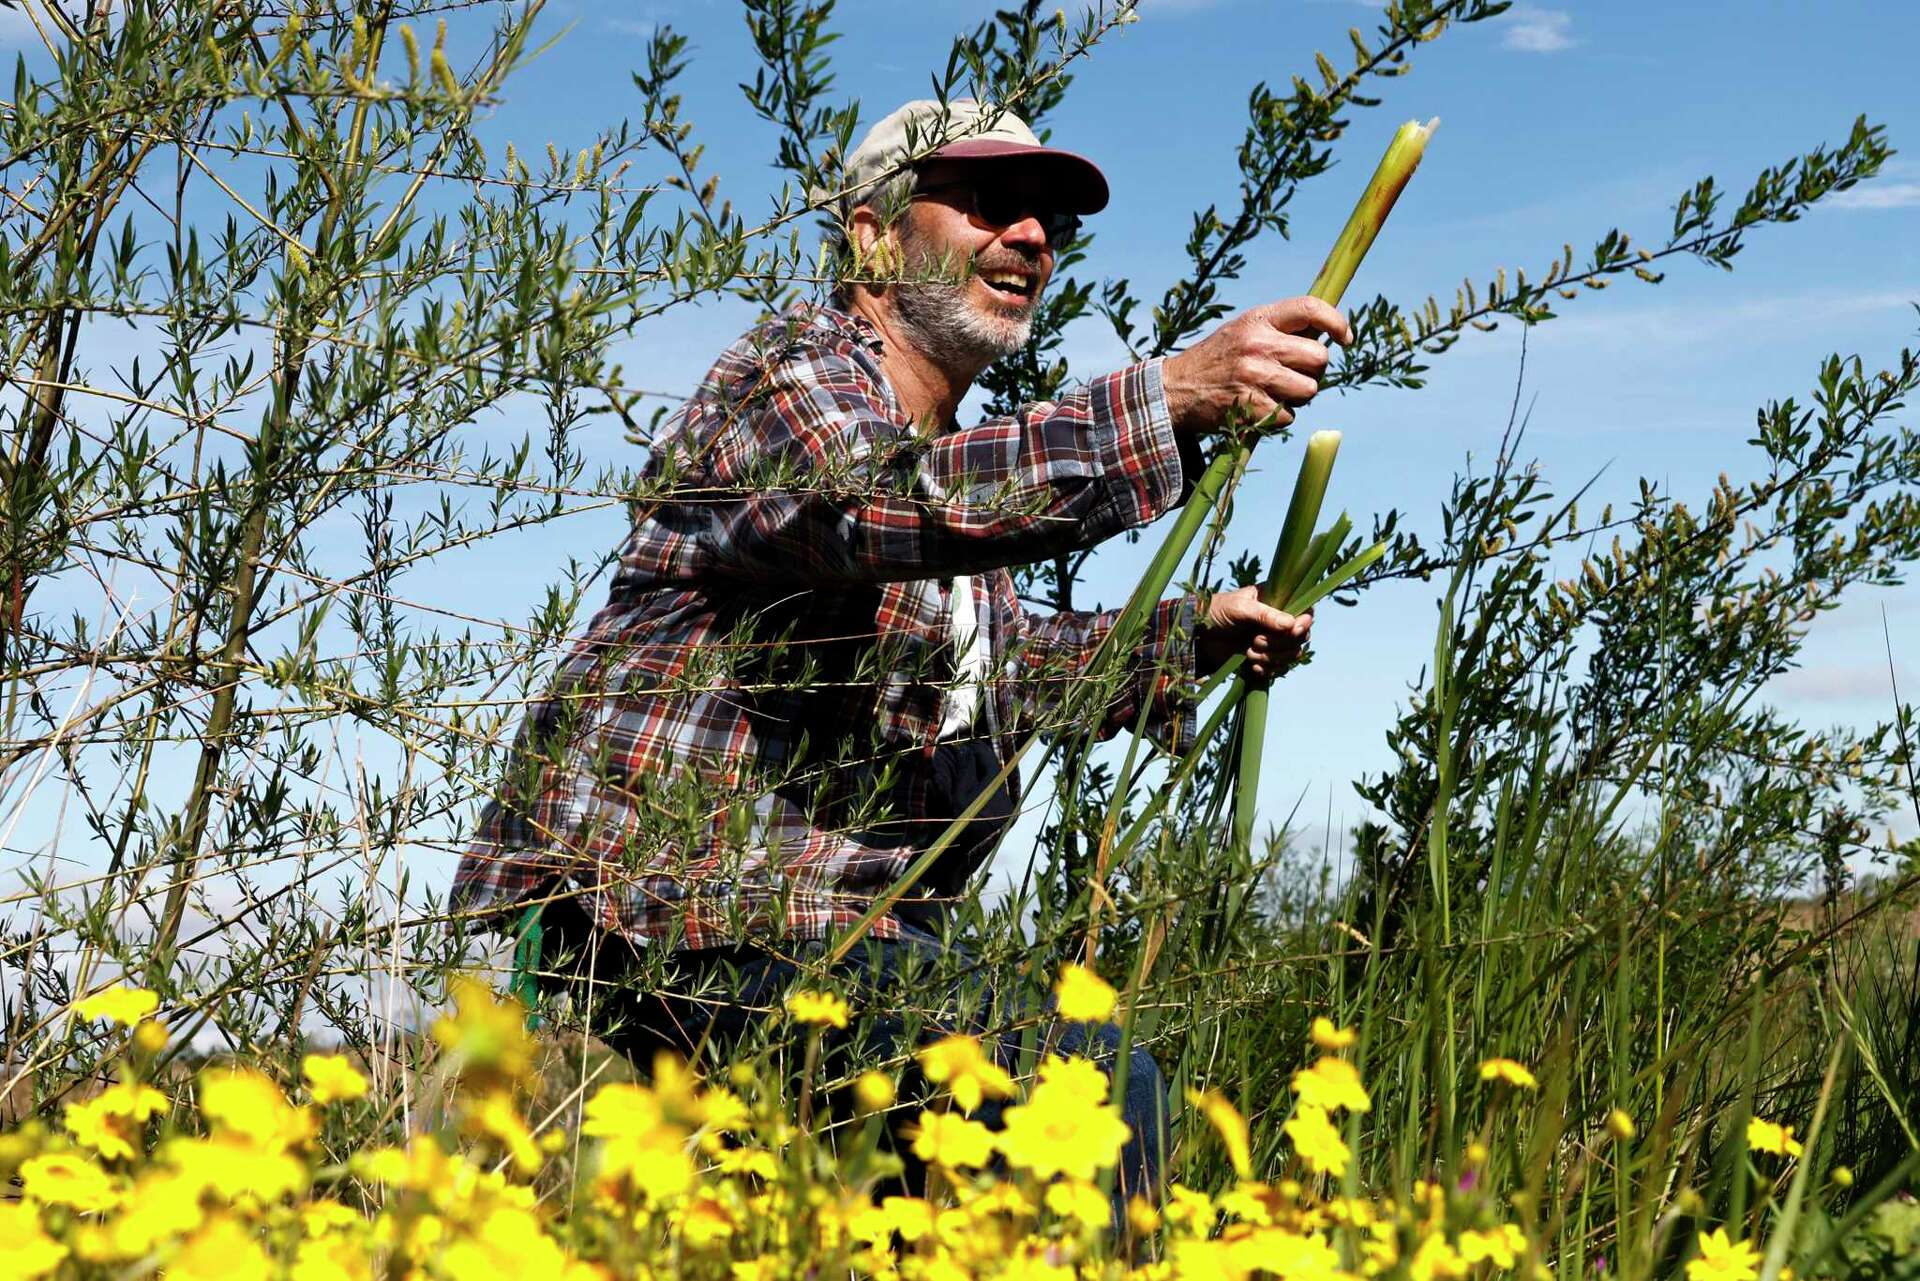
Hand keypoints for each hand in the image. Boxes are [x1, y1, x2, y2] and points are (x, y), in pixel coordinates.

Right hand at [1161, 297, 1351, 435]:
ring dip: (1299, 396)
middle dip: (1314, 371)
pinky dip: (1279, 417)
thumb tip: (1325, 337)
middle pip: (1318, 358)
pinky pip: (1290, 416)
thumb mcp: (1243, 330)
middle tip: (1295, 375)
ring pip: (1309, 389)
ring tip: (1274, 392)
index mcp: (1258, 319)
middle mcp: (1258, 344)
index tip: (1344, 337)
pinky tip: (1258, 408)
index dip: (1336, 322)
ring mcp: (1255, 377)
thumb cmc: (1217, 360)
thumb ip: (1279, 329)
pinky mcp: (1251, 408)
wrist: (1174, 390)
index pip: (1310, 308)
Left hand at [1195, 585, 1311, 682]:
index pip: (1305, 612)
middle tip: (1255, 642)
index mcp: (1276, 601)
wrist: (1196, 636)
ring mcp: (1273, 640)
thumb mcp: (1238, 608)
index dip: (1303, 623)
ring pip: (1291, 655)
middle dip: (1280, 644)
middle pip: (1301, 637)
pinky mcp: (1264, 658)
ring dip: (1272, 659)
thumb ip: (1265, 614)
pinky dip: (1267, 671)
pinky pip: (1279, 669)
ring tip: (1248, 652)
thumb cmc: (1215, 612)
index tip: (1292, 630)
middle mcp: (1278, 621)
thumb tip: (1291, 625)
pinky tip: (1251, 667)